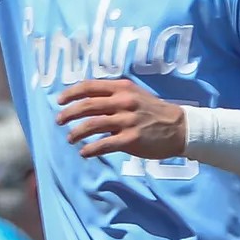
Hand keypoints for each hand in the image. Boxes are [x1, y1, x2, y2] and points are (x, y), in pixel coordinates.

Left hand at [56, 78, 186, 159]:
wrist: (180, 127)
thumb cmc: (153, 111)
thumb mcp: (135, 94)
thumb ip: (113, 94)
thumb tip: (86, 99)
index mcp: (122, 88)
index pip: (90, 86)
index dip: (71, 93)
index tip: (59, 101)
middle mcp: (123, 102)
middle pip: (86, 105)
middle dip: (68, 113)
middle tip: (58, 120)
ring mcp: (127, 121)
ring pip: (91, 125)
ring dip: (76, 133)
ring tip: (70, 138)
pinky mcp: (131, 139)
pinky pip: (103, 144)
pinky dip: (90, 149)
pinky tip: (84, 152)